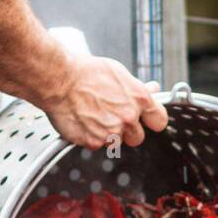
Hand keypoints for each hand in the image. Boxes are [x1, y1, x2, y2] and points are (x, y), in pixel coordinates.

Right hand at [40, 55, 167, 149]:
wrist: (59, 79)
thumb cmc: (85, 72)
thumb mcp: (119, 73)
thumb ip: (137, 88)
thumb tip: (152, 90)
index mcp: (139, 99)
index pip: (159, 121)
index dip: (151, 121)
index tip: (146, 121)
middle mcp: (128, 117)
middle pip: (138, 137)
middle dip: (127, 130)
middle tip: (112, 117)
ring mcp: (112, 131)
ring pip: (117, 142)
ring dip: (108, 134)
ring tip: (94, 116)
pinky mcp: (94, 142)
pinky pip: (98, 145)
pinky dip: (91, 137)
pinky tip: (84, 121)